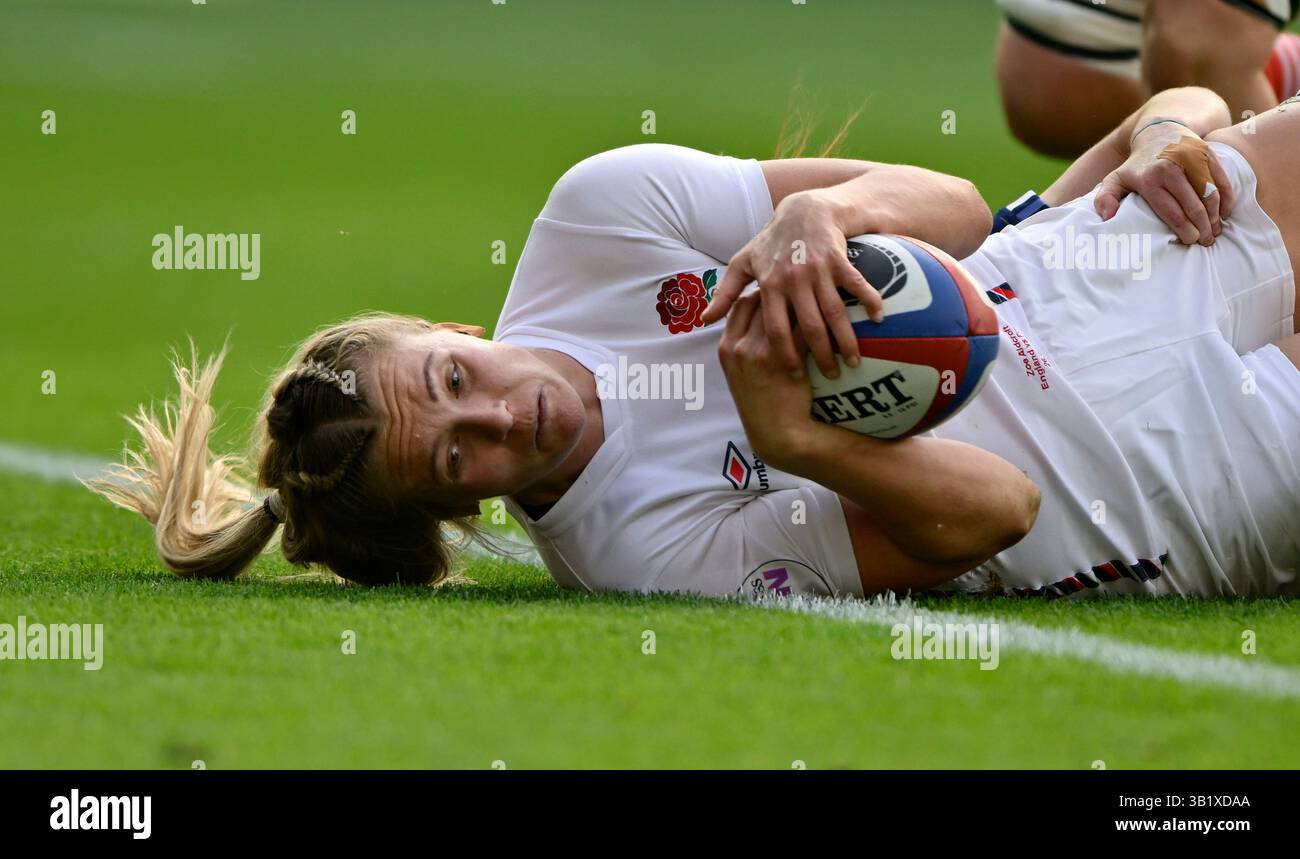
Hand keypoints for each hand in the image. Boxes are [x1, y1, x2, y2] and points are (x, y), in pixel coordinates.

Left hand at [699, 190, 882, 379]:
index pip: (776, 329)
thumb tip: (704, 321)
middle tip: (832, 376)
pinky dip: (869, 300)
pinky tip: (879, 320)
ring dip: (846, 338)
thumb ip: (726, 294)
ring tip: (854, 360)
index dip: (785, 354)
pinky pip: (856, 284)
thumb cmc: (771, 241)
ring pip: (833, 311)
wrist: (803, 210)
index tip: (793, 375)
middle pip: (808, 326)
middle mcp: (792, 280)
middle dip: (821, 354)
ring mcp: (816, 270)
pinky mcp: (838, 260)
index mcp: (769, 286)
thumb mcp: (743, 263)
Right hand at [716, 291, 814, 466]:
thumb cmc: (763, 407)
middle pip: (760, 302)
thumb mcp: (740, 377)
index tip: (773, 290)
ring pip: (782, 311)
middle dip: (780, 291)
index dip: (758, 294)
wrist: (778, 435)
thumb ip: (743, 350)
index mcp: (726, 348)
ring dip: (799, 299)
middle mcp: (739, 347)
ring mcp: (760, 353)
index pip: (739, 305)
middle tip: (799, 284)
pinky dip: (815, 318)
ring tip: (815, 293)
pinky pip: (801, 328)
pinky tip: (828, 313)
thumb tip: (756, 330)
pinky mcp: (784, 360)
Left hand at [1094, 122, 1235, 245]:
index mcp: (1149, 179)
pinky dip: (1227, 198)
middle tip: (1206, 241)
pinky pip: (1222, 180)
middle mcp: (1171, 168)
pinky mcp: (1208, 154)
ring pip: (1211, 194)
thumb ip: (1106, 198)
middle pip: (1193, 206)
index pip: (1171, 212)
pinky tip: (1225, 213)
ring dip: (1216, 216)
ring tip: (1216, 231)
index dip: (1184, 230)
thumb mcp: (1115, 179)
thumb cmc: (1137, 165)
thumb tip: (1106, 217)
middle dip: (1202, 227)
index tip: (1190, 241)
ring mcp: (1192, 159)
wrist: (1159, 131)